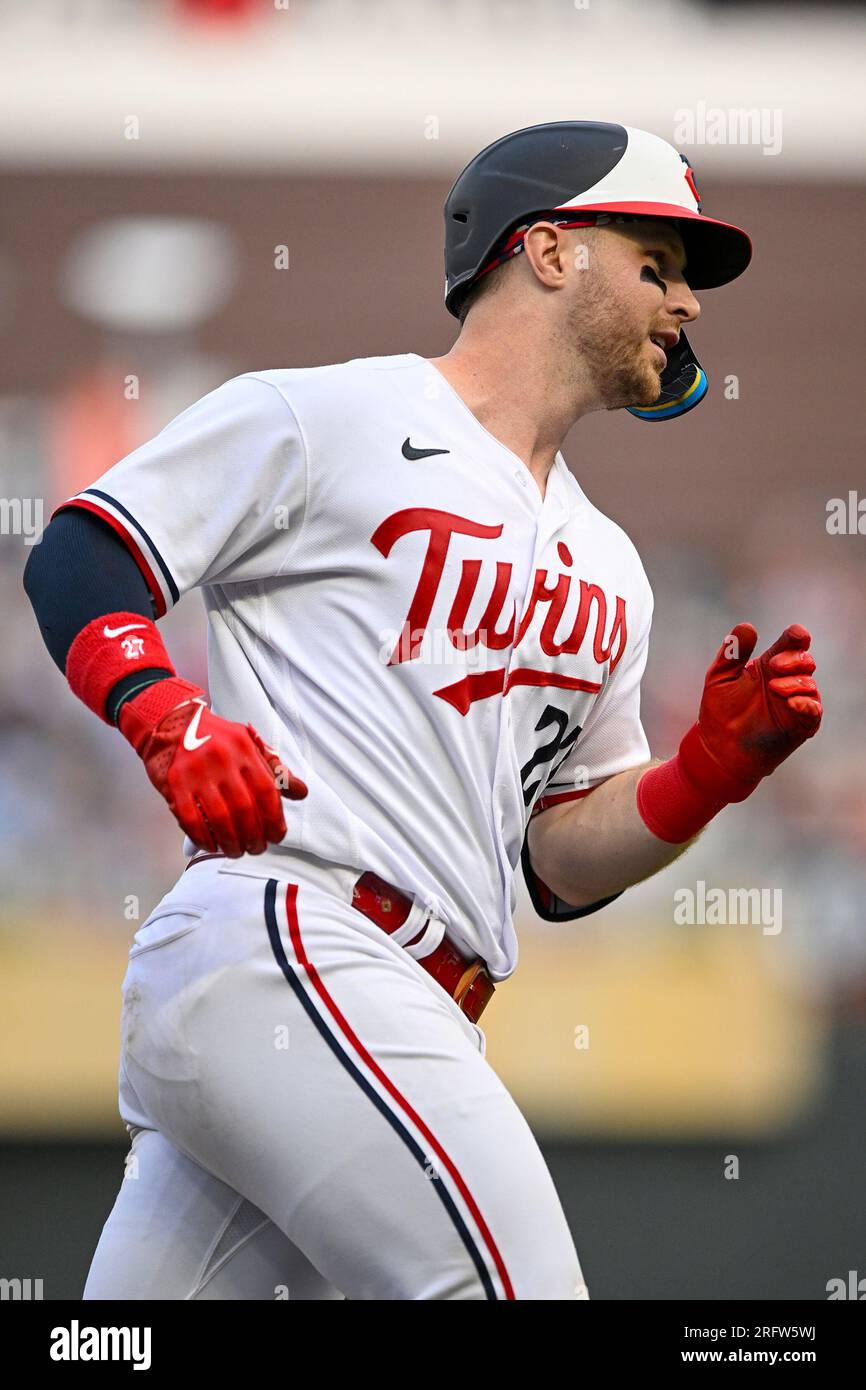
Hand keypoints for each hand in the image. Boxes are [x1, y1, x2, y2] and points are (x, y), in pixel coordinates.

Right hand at [119, 681, 306, 856]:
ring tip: (236, 851)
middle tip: (256, 848)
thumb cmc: (215, 739)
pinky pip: (191, 819)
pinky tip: (211, 845)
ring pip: (220, 818)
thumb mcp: (249, 745)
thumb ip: (275, 770)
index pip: (267, 791)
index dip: (274, 819)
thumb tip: (301, 792)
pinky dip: (204, 838)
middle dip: (254, 837)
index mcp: (244, 749)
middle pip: (244, 809)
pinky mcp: (175, 784)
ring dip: (231, 842)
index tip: (276, 835)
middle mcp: (222, 759)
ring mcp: (196, 772)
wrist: (171, 725)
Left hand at [690, 622, 822, 792]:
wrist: (720, 748)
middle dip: (793, 659)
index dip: (797, 636)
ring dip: (795, 682)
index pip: (791, 643)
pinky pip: (814, 711)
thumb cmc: (720, 711)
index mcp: (770, 664)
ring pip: (809, 684)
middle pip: (805, 659)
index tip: (797, 635)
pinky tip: (793, 703)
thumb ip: (733, 652)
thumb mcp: (720, 677)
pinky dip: (807, 704)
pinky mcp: (801, 724)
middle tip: (774, 667)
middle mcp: (787, 680)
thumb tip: (748, 626)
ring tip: (774, 689)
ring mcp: (795, 702)